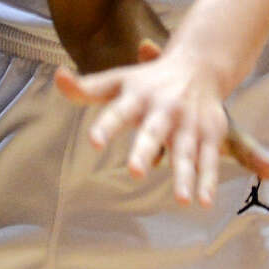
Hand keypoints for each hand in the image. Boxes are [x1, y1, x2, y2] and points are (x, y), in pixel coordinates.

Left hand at [55, 46, 268, 206]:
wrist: (200, 65)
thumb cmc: (149, 81)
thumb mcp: (118, 82)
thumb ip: (87, 88)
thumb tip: (58, 77)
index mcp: (137, 97)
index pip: (118, 112)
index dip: (106, 126)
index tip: (94, 142)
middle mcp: (164, 109)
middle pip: (153, 132)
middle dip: (145, 151)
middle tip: (136, 171)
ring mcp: (188, 123)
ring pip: (185, 151)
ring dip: (185, 175)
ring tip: (182, 200)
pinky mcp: (210, 134)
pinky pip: (208, 159)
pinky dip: (207, 180)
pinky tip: (204, 203)